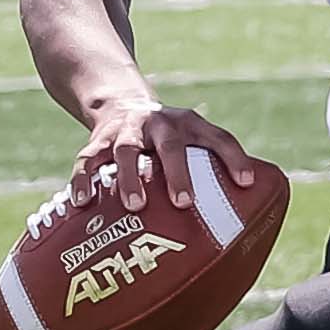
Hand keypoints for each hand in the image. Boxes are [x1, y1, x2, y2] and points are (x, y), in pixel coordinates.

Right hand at [72, 95, 270, 216]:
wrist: (120, 104)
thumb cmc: (168, 139)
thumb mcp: (191, 140)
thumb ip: (213, 170)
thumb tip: (242, 225)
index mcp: (190, 124)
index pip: (218, 138)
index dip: (234, 158)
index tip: (246, 183)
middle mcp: (159, 123)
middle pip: (171, 145)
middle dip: (178, 173)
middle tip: (184, 203)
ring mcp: (126, 131)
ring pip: (126, 152)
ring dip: (130, 179)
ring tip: (135, 207)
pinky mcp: (97, 141)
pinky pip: (87, 160)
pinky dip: (84, 180)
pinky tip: (83, 202)